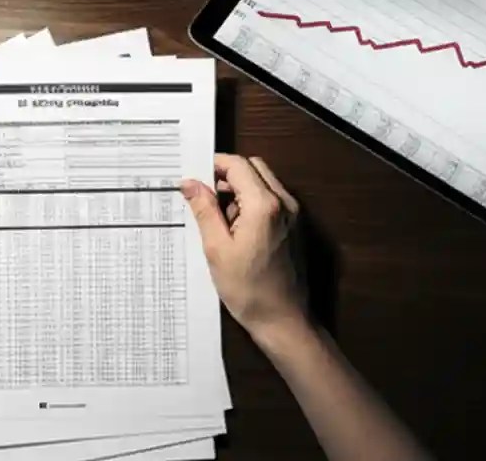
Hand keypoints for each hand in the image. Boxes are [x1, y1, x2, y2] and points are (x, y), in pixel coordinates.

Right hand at [181, 154, 307, 341]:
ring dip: (241, 189)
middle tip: (206, 197)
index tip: (195, 178)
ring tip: (220, 219)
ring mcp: (293, 214)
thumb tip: (190, 183)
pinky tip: (237, 229)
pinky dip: (253, 202)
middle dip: (228, 175)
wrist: (283, 319)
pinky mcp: (295, 225)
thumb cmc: (248, 289)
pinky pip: (272, 199)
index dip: (214, 165)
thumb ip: (204, 210)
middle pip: (254, 168)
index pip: (238, 165)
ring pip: (264, 182)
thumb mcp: (217, 249)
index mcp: (264, 205)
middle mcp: (284, 203)